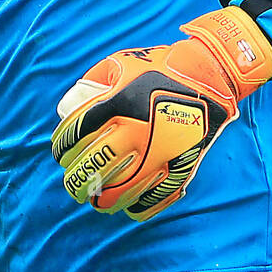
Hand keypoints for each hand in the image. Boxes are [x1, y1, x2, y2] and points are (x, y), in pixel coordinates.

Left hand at [51, 7, 271, 220]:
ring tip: (95, 200)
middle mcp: (137, 131)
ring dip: (102, 199)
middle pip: (94, 167)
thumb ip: (90, 85)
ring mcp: (160, 152)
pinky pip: (154, 198)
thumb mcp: (119, 63)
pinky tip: (126, 206)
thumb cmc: (158, 68)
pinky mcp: (181, 166)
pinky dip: (137, 207)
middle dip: (77, 181)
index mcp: (118, 103)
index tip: (62, 154)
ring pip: (121, 190)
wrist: (209, 76)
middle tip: (73, 184)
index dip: (62, 148)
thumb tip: (66, 111)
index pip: (76, 135)